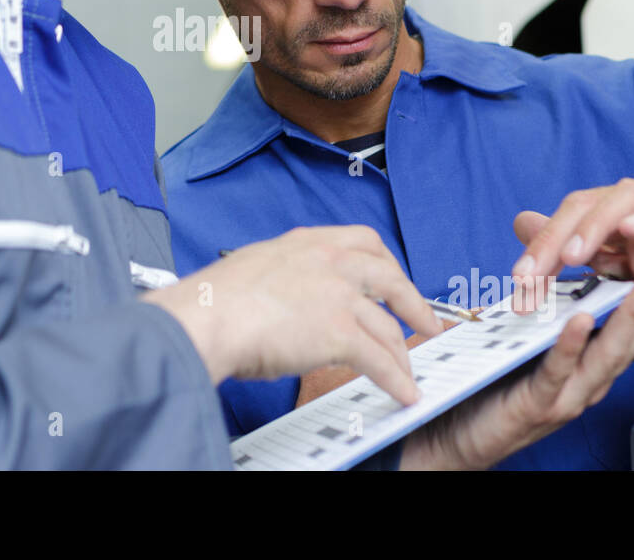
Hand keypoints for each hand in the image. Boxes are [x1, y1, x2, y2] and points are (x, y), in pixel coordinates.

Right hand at [141, 226, 443, 406]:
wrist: (206, 316)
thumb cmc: (215, 299)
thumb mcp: (255, 266)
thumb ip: (284, 273)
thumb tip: (288, 294)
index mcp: (307, 242)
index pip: (363, 242)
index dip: (386, 265)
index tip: (393, 281)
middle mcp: (329, 261)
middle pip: (390, 277)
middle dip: (414, 303)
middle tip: (426, 323)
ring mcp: (338, 294)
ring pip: (388, 324)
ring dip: (403, 353)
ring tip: (409, 373)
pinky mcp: (339, 331)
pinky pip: (380, 359)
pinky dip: (396, 378)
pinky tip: (401, 392)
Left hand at [400, 271, 633, 468]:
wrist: (451, 434)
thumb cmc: (483, 384)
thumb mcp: (513, 335)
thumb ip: (529, 303)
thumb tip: (534, 251)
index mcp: (582, 363)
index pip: (624, 326)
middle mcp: (583, 381)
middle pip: (629, 340)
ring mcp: (565, 397)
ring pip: (605, 356)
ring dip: (626, 319)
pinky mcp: (538, 405)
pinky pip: (559, 371)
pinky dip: (571, 345)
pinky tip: (581, 318)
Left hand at [510, 179, 633, 309]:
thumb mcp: (625, 264)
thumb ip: (581, 252)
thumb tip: (526, 232)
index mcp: (610, 212)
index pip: (564, 222)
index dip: (539, 248)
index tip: (518, 281)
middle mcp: (632, 200)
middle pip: (583, 207)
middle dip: (554, 239)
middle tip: (533, 273)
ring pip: (621, 203)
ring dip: (594, 226)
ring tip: (573, 253)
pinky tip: (632, 231)